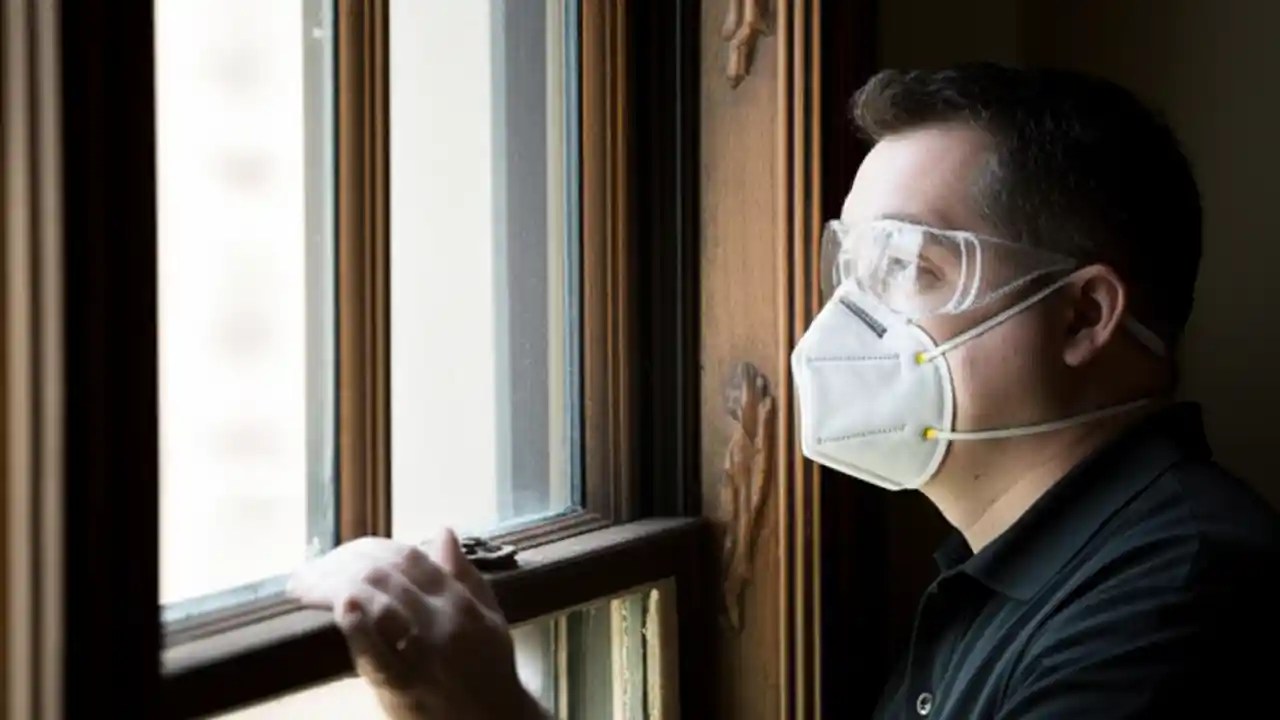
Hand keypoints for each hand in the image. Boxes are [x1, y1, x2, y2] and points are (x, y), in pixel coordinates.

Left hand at [287, 529, 547, 719]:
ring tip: (302, 585)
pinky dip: (356, 628)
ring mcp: (421, 654)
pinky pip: (376, 654)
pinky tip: (339, 609)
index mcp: (459, 602)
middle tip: (311, 568)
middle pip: (386, 576)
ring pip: (378, 604)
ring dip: (333, 587)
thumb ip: (464, 575)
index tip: (345, 551)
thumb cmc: (490, 669)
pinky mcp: (402, 686)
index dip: (373, 547)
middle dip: (342, 564)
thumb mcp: (488, 616)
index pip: (410, 558)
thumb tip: (443, 531)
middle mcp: (441, 621)